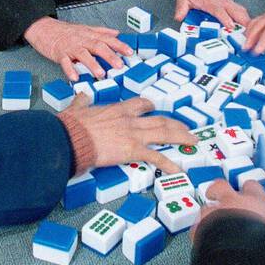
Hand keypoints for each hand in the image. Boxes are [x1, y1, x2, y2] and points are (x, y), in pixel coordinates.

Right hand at [24, 16, 130, 81]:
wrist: (44, 29)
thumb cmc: (66, 31)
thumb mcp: (85, 28)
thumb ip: (101, 32)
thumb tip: (117, 33)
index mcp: (90, 35)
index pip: (107, 39)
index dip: (119, 45)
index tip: (130, 52)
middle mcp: (82, 40)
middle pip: (98, 46)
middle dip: (110, 56)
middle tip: (119, 66)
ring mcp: (70, 47)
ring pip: (83, 54)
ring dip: (92, 64)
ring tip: (101, 74)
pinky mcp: (59, 54)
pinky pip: (65, 62)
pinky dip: (70, 70)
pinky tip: (75, 78)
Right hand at [62, 95, 195, 173]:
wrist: (71, 138)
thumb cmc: (72, 126)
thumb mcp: (77, 108)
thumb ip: (81, 102)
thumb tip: (80, 95)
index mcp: (118, 109)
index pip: (140, 104)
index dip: (150, 106)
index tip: (155, 108)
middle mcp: (130, 120)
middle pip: (160, 119)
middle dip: (176, 124)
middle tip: (187, 129)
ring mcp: (134, 134)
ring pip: (164, 133)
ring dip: (181, 137)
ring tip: (192, 141)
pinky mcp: (133, 150)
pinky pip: (156, 157)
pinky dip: (169, 163)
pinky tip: (179, 169)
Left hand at [173, 0, 249, 29]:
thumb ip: (181, 7)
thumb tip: (179, 17)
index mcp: (211, 1)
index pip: (220, 10)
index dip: (225, 18)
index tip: (230, 26)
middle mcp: (223, 2)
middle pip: (237, 11)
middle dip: (243, 23)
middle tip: (247, 35)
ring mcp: (229, 3)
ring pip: (242, 12)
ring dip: (247, 22)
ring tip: (251, 35)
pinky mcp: (232, 5)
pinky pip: (242, 12)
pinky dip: (248, 20)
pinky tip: (250, 30)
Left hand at [193, 180, 264, 258]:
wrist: (235, 253)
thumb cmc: (262, 243)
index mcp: (253, 201)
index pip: (252, 187)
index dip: (251, 190)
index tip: (251, 193)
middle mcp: (230, 202)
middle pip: (221, 186)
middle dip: (219, 189)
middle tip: (219, 195)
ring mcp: (212, 213)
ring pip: (206, 205)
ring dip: (208, 212)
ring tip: (210, 221)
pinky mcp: (197, 228)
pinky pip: (196, 226)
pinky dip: (199, 230)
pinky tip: (202, 238)